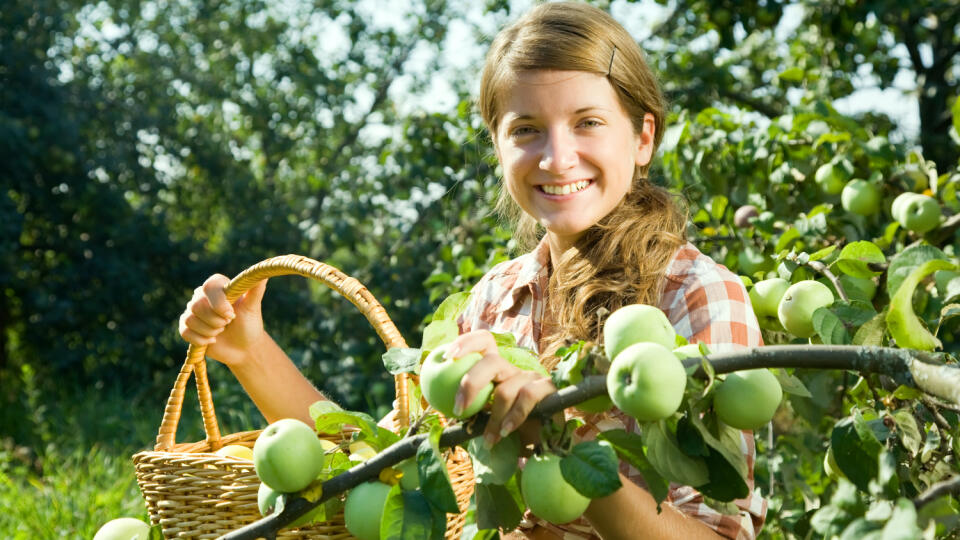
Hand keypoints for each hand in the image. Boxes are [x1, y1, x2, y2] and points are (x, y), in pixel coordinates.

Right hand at [178, 274, 267, 366]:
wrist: (244, 348)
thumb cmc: (250, 324)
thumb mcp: (253, 308)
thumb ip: (256, 289)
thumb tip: (264, 267)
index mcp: (218, 287)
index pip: (209, 286)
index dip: (218, 302)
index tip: (231, 314)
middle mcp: (202, 296)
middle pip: (197, 305)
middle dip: (216, 321)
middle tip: (228, 324)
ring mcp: (193, 312)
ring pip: (190, 319)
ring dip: (210, 331)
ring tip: (222, 331)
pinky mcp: (187, 327)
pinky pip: (184, 331)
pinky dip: (200, 339)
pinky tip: (212, 341)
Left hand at [448, 330, 555, 448]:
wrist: (545, 438)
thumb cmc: (509, 425)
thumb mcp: (486, 415)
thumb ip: (471, 407)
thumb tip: (442, 408)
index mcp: (495, 368)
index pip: (483, 341)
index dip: (466, 342)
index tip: (447, 357)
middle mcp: (512, 369)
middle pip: (491, 362)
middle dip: (470, 383)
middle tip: (458, 408)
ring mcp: (530, 377)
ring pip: (505, 390)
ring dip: (493, 420)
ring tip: (488, 440)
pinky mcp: (547, 388)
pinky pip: (527, 397)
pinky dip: (513, 417)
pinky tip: (505, 432)